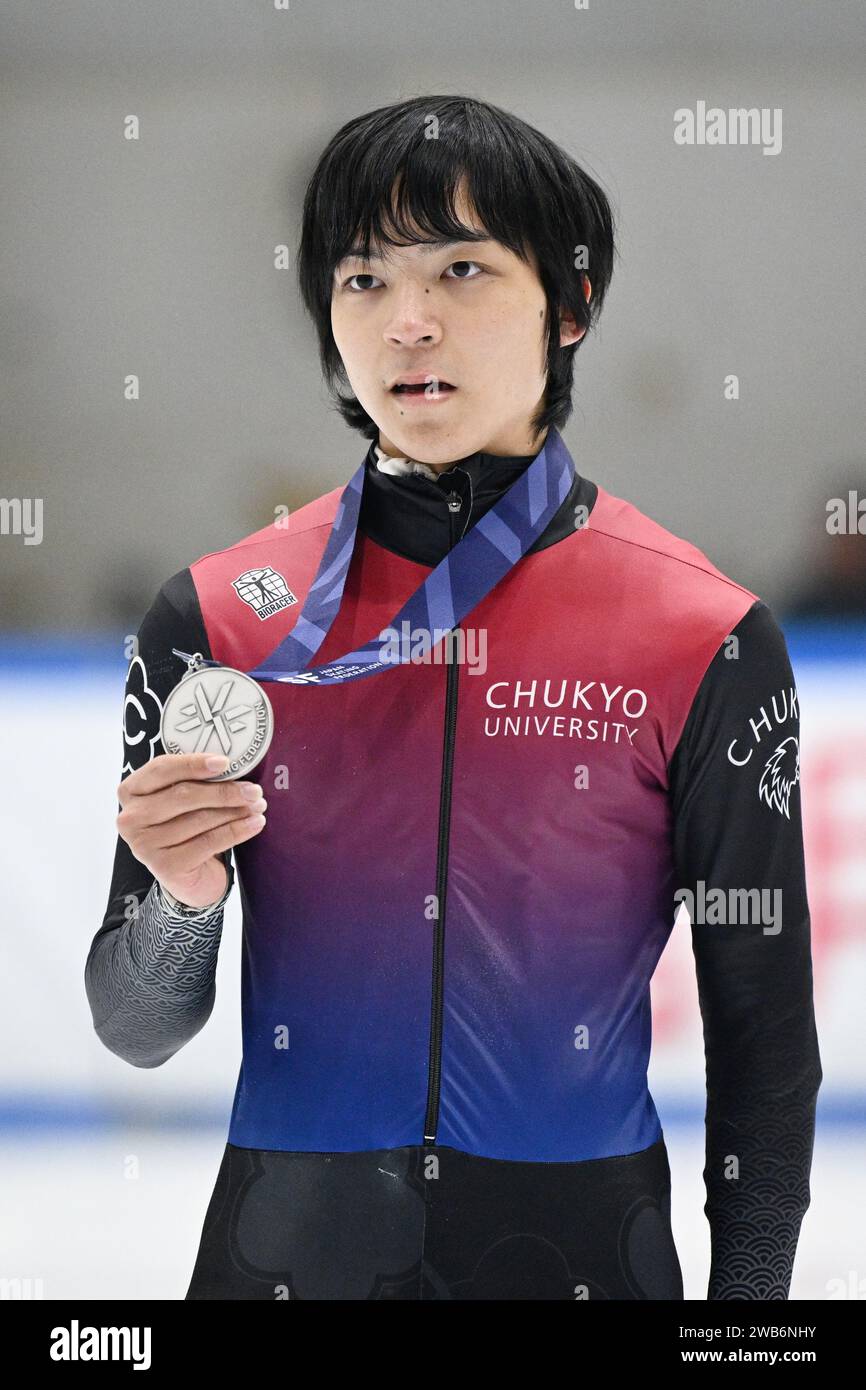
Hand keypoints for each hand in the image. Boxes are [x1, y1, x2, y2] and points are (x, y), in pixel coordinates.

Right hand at [116, 752, 266, 908]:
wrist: (188, 876)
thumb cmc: (186, 826)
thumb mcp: (183, 800)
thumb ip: (196, 781)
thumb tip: (233, 767)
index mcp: (131, 790)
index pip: (162, 769)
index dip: (194, 764)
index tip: (225, 762)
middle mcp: (131, 817)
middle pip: (183, 795)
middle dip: (224, 791)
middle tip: (254, 790)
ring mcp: (144, 844)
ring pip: (199, 819)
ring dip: (235, 811)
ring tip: (258, 806)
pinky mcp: (164, 866)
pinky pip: (208, 842)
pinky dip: (236, 831)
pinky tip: (255, 824)